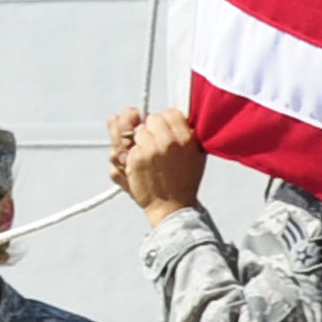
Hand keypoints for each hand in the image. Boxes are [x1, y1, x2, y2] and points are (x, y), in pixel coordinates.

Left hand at [110, 106, 207, 222]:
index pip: (169, 113)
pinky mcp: (135, 159)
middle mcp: (168, 140)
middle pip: (150, 119)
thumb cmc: (184, 183)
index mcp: (186, 137)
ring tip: (148, 159)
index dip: (164, 123)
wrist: (173, 208)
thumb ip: (183, 133)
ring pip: (136, 132)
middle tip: (154, 146)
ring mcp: (150, 149)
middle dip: (150, 131)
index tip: (163, 132)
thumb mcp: (195, 154)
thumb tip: (167, 117)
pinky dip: (130, 156)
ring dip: (138, 143)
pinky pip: (126, 147)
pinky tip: (140, 167)